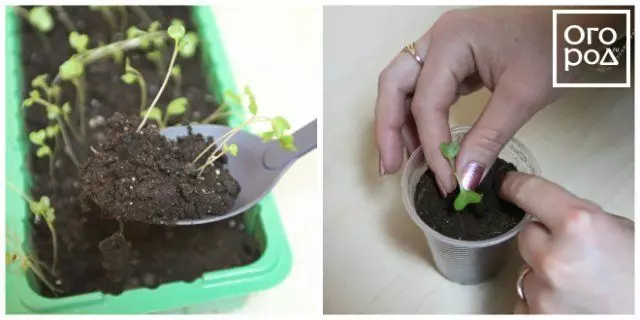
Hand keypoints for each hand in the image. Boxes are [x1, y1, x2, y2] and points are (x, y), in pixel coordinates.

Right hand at [375, 7, 562, 193]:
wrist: (581, 21)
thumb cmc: (556, 46)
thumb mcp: (522, 96)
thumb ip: (487, 139)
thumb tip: (463, 180)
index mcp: (450, 41)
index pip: (426, 103)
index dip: (431, 147)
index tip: (445, 182)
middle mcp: (438, 39)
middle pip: (394, 86)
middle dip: (388, 129)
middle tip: (391, 169)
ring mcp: (443, 45)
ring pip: (404, 86)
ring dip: (400, 123)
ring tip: (406, 161)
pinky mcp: (454, 56)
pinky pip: (424, 87)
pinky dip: (420, 115)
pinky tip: (426, 141)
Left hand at [501, 172, 633, 313]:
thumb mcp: (621, 232)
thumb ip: (581, 218)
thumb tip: (552, 213)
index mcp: (578, 226)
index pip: (528, 192)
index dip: (515, 186)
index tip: (506, 184)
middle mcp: (554, 259)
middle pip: (526, 235)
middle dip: (544, 241)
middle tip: (576, 255)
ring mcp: (542, 294)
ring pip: (525, 270)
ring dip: (544, 273)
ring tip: (579, 284)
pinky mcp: (534, 318)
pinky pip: (524, 300)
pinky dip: (542, 300)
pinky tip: (569, 303)